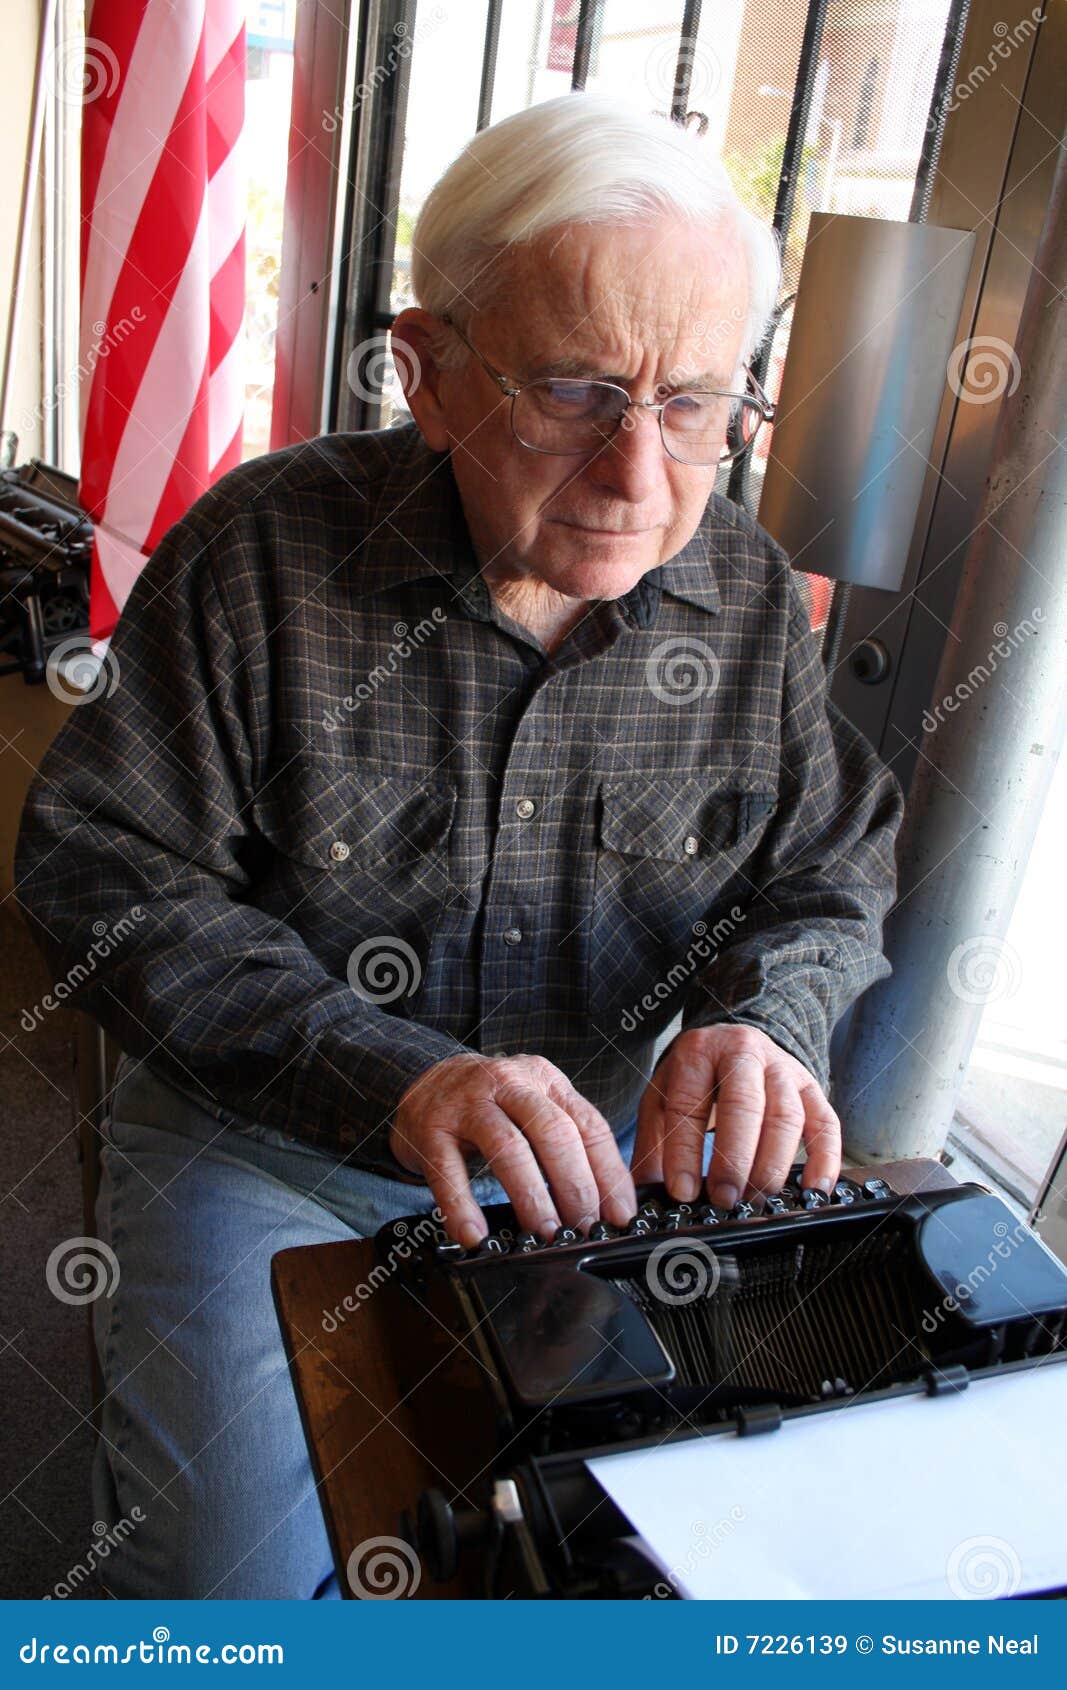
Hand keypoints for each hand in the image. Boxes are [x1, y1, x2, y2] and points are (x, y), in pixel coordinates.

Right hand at [390, 1052, 637, 1246]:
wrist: (425, 1078)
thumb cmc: (491, 1103)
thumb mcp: (534, 1104)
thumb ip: (567, 1138)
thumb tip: (607, 1198)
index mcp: (545, 1080)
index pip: (588, 1125)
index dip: (608, 1172)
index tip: (620, 1214)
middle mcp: (509, 1084)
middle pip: (554, 1133)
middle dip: (575, 1186)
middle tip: (584, 1227)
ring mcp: (468, 1103)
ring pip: (508, 1148)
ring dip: (531, 1196)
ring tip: (544, 1234)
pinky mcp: (432, 1127)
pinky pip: (448, 1171)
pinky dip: (462, 1206)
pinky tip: (474, 1234)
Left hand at [632, 1024, 840, 1206]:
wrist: (734, 1040)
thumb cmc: (696, 1078)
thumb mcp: (663, 1096)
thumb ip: (653, 1142)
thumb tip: (645, 1195)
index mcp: (698, 1052)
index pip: (689, 1103)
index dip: (685, 1151)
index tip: (683, 1192)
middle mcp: (743, 1053)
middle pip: (743, 1105)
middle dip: (734, 1159)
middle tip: (724, 1199)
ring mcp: (783, 1068)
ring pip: (786, 1116)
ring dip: (771, 1164)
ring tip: (755, 1199)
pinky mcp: (811, 1087)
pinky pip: (826, 1123)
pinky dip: (824, 1159)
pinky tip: (812, 1189)